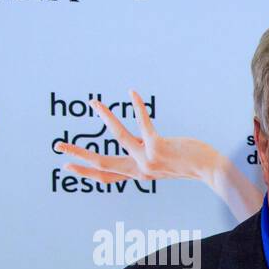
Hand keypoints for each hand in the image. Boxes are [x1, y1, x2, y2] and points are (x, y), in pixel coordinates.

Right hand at [52, 89, 224, 183]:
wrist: (210, 170)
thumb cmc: (189, 163)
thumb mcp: (163, 163)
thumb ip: (146, 155)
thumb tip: (136, 143)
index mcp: (140, 174)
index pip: (107, 176)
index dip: (86, 171)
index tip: (67, 165)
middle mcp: (141, 169)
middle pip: (102, 163)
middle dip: (78, 155)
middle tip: (57, 146)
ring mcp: (149, 159)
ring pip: (119, 137)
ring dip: (106, 117)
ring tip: (94, 103)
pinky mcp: (159, 147)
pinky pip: (143, 123)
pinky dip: (137, 106)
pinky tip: (132, 92)